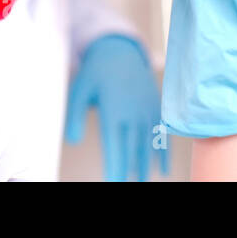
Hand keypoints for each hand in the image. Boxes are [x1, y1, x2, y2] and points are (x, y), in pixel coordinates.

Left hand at [65, 35, 167, 180]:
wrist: (121, 51)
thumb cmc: (96, 72)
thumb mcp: (80, 88)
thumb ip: (75, 114)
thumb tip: (72, 140)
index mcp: (113, 108)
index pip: (114, 144)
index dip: (114, 164)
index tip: (112, 180)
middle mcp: (133, 112)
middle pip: (132, 148)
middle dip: (128, 170)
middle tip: (125, 186)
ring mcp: (147, 110)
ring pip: (148, 144)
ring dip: (146, 166)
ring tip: (142, 182)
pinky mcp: (157, 108)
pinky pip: (162, 134)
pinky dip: (163, 153)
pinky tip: (162, 170)